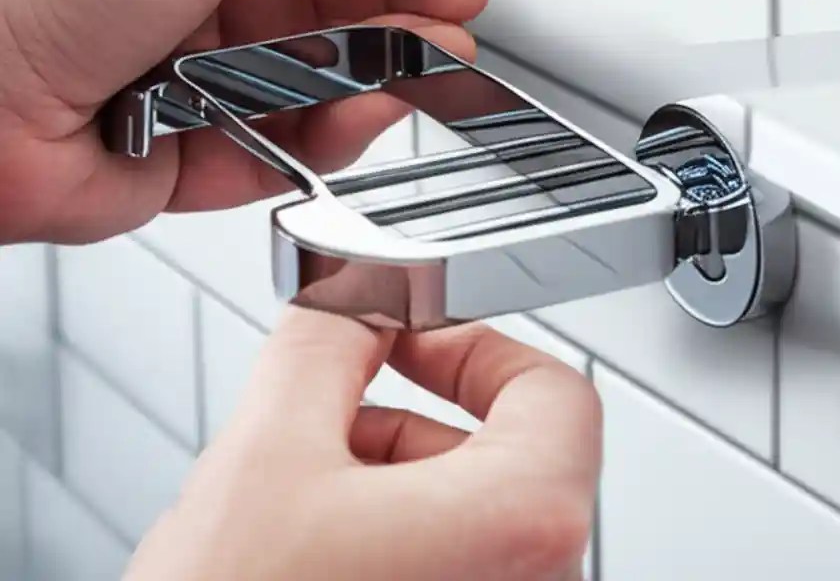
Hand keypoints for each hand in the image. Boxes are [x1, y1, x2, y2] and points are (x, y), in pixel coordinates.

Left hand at [0, 0, 486, 243]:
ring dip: (375, 81)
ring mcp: (193, 94)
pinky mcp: (187, 168)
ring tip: (427, 69)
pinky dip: (327, 141)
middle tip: (458, 24)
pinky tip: (365, 118)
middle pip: (324, 22)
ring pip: (313, 93)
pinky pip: (281, 156)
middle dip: (398, 20)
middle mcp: (190, 16)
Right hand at [125, 307, 600, 580]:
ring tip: (303, 501)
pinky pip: (455, 566)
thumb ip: (326, 346)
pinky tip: (312, 553)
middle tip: (337, 414)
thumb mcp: (265, 454)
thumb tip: (353, 303)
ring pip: (475, 514)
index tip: (415, 342)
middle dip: (411, 420)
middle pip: (510, 453)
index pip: (555, 391)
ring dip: (392, 482)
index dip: (476, 347)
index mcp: (523, 521)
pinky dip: (394, 538)